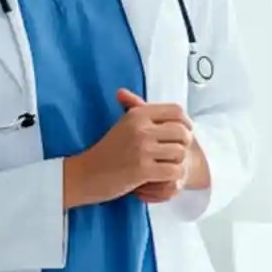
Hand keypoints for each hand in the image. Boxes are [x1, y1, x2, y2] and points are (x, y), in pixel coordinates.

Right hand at [61, 89, 192, 208]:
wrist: (84, 175)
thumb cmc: (107, 151)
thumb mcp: (123, 124)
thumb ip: (136, 108)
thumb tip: (131, 93)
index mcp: (138, 114)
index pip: (176, 111)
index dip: (186, 122)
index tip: (184, 133)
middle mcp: (141, 128)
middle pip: (182, 132)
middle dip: (184, 144)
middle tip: (176, 153)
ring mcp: (142, 149)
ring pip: (180, 153)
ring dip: (178, 162)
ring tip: (167, 166)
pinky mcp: (142, 170)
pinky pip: (174, 171)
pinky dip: (173, 176)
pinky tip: (162, 177)